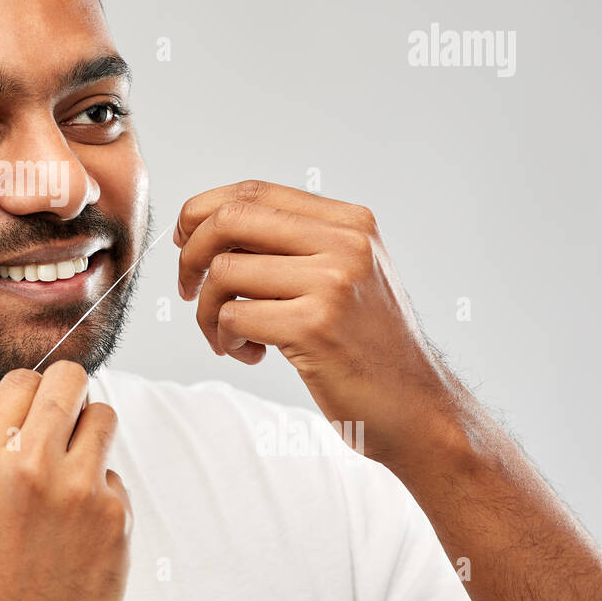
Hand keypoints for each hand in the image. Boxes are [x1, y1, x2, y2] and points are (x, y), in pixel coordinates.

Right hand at [0, 360, 132, 600]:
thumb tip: (33, 403)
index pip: (21, 379)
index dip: (31, 392)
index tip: (35, 409)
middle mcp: (27, 465)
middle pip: (69, 379)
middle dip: (70, 394)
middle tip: (66, 417)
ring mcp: (78, 489)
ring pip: (104, 416)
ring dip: (91, 435)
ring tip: (71, 473)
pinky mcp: (115, 517)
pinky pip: (114, 476)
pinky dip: (101, 493)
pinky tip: (77, 528)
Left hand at [174, 179, 459, 467]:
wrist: (416, 409)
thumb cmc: (366, 346)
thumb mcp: (344, 275)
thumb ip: (292, 245)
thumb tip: (207, 226)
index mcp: (350, 222)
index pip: (252, 191)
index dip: (203, 212)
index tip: (185, 241)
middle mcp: (345, 243)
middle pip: (229, 220)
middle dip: (190, 255)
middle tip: (187, 290)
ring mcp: (332, 283)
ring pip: (223, 272)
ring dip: (206, 311)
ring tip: (229, 336)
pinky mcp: (315, 327)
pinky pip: (232, 316)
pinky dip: (224, 338)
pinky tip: (250, 354)